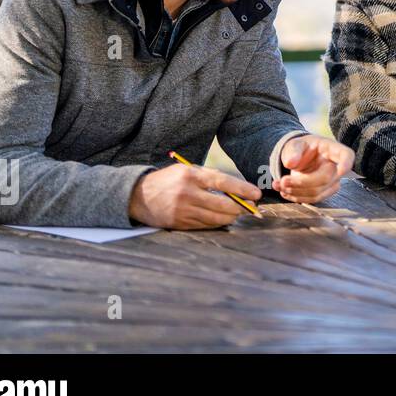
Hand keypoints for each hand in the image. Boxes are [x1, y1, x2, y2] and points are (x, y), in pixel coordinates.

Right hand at [129, 163, 260, 229]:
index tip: (256, 195)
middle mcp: (187, 193)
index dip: (242, 189)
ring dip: (230, 217)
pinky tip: (222, 219)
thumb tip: (236, 188)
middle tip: (250, 207)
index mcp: (191, 175)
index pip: (222, 182)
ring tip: (237, 213)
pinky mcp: (179, 223)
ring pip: (215, 218)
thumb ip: (209, 177)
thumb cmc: (169, 180)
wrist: (138, 196)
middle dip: (240, 207)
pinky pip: (205, 225)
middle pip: (222, 204)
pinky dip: (217, 223)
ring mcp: (182, 210)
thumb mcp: (187, 171)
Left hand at [272, 135, 354, 203]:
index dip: (346, 163)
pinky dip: (296, 197)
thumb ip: (293, 151)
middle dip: (301, 183)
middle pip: (326, 178)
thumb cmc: (301, 148)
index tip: (342, 170)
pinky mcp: (324, 191)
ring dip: (296, 192)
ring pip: (318, 192)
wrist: (298, 158)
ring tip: (279, 185)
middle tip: (282, 180)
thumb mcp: (295, 144)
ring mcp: (332, 180)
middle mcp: (335, 165)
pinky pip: (313, 199)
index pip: (346, 155)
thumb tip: (290, 163)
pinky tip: (284, 192)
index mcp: (331, 149)